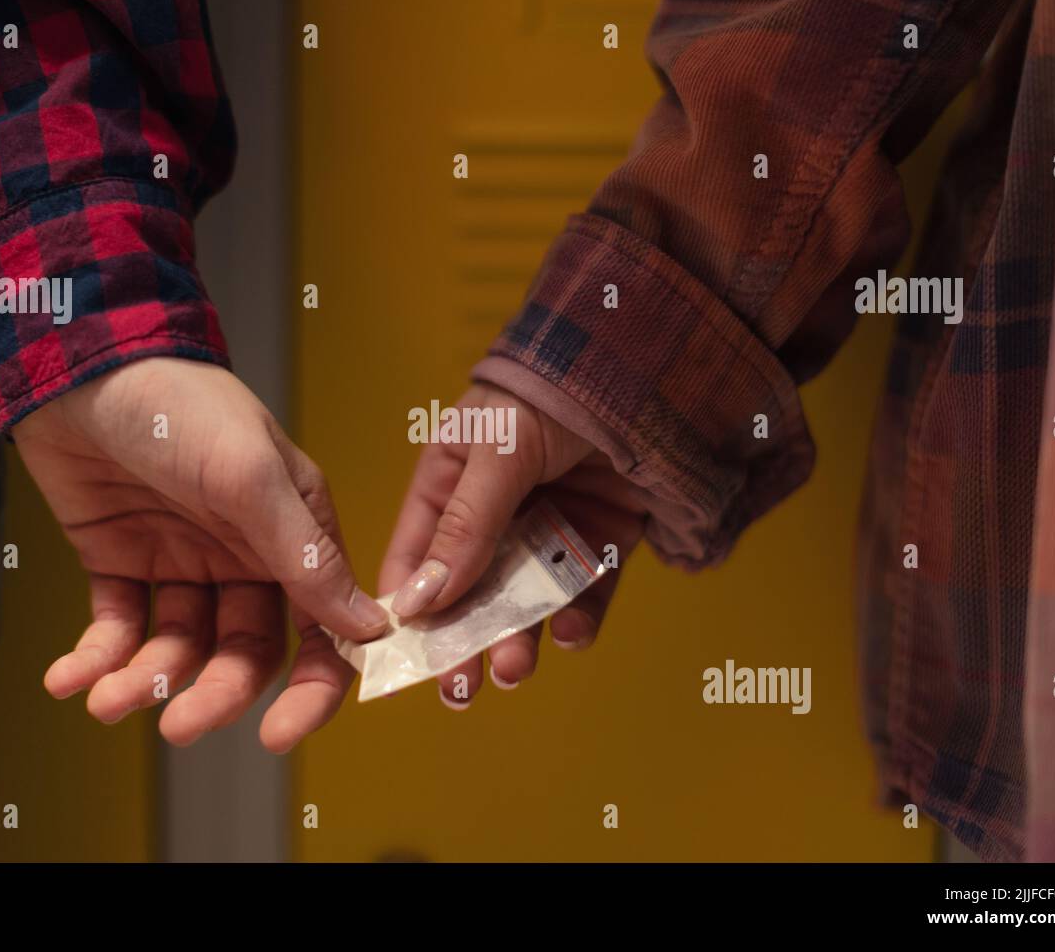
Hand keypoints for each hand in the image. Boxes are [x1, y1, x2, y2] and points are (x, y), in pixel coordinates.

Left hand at [14, 357, 387, 750]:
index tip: (278, 735)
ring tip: (104, 699)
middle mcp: (246, 555)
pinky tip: (68, 679)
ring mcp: (184, 561)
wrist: (80, 361)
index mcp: (295, 533)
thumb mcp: (250, 477)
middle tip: (175, 726)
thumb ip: (304, 556)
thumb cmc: (182, 404)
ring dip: (145, 682)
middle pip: (247, 652)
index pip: (323, 627)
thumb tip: (371, 631)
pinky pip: (118, 628)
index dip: (312, 688)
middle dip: (214, 694)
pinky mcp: (122, 562)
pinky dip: (96, 660)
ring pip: (179, 649)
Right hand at [379, 383, 646, 706]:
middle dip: (464, 640)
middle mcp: (497, 511)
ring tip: (513, 670)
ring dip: (518, 639)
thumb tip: (421, 599)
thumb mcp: (498, 451)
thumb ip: (464, 526)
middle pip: (472, 590)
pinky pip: (584, 590)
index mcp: (452, 481)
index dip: (409, 607)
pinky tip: (570, 632)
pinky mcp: (602, 539)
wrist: (651, 364)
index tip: (403, 659)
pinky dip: (578, 617)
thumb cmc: (556, 389)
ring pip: (527, 599)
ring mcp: (550, 527)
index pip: (419, 555)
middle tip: (459, 690)